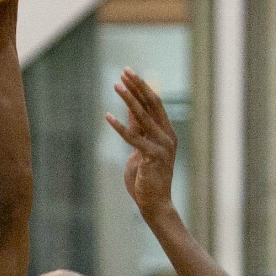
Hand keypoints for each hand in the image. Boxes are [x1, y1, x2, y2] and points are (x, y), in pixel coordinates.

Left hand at [107, 68, 177, 219]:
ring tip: (116, 85)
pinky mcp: (152, 157)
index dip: (141, 87)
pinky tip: (107, 116)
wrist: (155, 204)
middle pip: (151, 104)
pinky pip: (133, 138)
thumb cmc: (147, 178)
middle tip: (124, 71)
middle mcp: (167, 137)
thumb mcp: (141, 149)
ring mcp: (162, 146)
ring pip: (143, 117)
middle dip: (137, 86)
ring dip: (128, 99)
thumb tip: (130, 110)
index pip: (154, 103)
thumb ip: (138, 130)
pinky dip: (120, 127)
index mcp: (167, 133)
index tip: (129, 72)